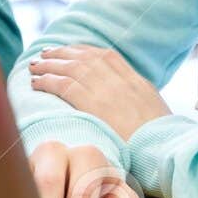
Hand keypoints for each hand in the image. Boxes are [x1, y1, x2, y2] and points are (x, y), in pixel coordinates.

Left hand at [27, 44, 170, 140]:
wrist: (163, 148)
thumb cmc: (161, 140)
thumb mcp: (155, 112)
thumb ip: (139, 100)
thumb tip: (129, 100)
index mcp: (136, 80)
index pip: (106, 56)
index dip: (84, 50)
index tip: (71, 50)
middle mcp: (120, 79)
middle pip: (85, 57)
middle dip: (62, 53)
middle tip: (46, 54)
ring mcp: (106, 89)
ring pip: (70, 67)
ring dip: (49, 65)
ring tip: (34, 66)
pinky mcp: (93, 103)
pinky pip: (64, 85)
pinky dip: (47, 81)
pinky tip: (36, 83)